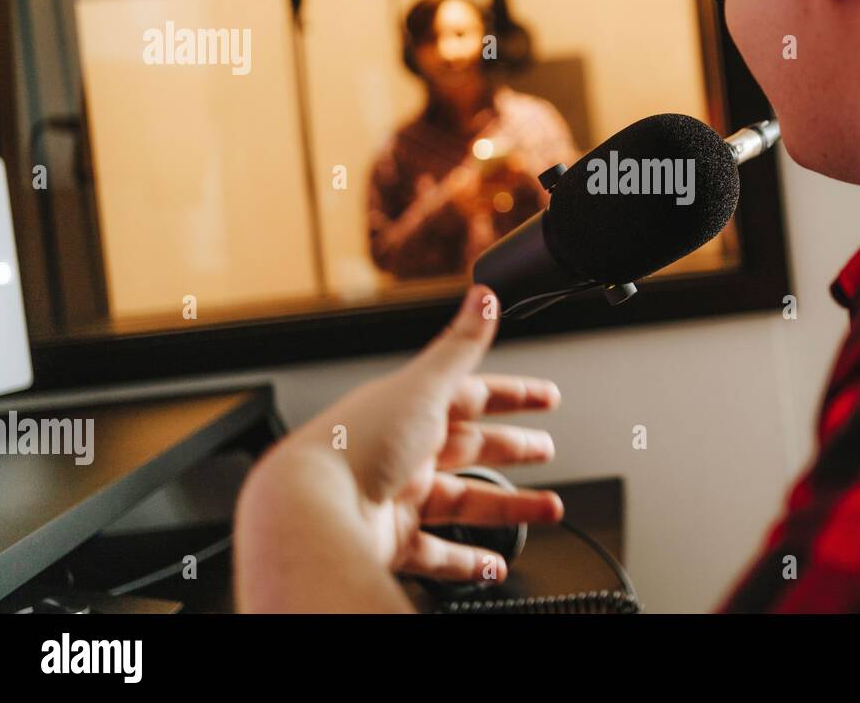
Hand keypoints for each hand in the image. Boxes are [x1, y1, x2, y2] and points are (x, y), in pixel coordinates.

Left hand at [234, 286, 563, 612]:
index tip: (545, 397)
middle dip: (513, 448)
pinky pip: (437, 552)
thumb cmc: (355, 447)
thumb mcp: (423, 386)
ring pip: (464, 500)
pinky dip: (468, 560)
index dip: (512, 395)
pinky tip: (492, 564)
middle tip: (546, 449)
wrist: (312, 513)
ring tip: (547, 510)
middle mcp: (403, 449)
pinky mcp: (390, 540)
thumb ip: (461, 345)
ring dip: (509, 506)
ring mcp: (396, 496)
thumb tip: (483, 295)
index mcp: (410, 407)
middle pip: (469, 446)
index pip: (471, 394)